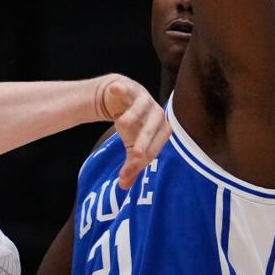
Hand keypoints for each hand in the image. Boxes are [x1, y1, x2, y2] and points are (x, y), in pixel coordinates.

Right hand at [94, 74, 170, 188]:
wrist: (117, 98)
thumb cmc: (131, 125)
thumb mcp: (130, 145)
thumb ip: (131, 164)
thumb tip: (124, 186)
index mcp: (160, 130)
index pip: (155, 147)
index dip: (143, 160)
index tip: (126, 172)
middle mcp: (155, 113)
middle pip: (154, 127)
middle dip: (145, 140)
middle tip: (136, 153)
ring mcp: (143, 98)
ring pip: (142, 106)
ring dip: (133, 115)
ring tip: (121, 123)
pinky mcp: (130, 87)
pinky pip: (126, 88)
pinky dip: (120, 89)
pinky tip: (114, 89)